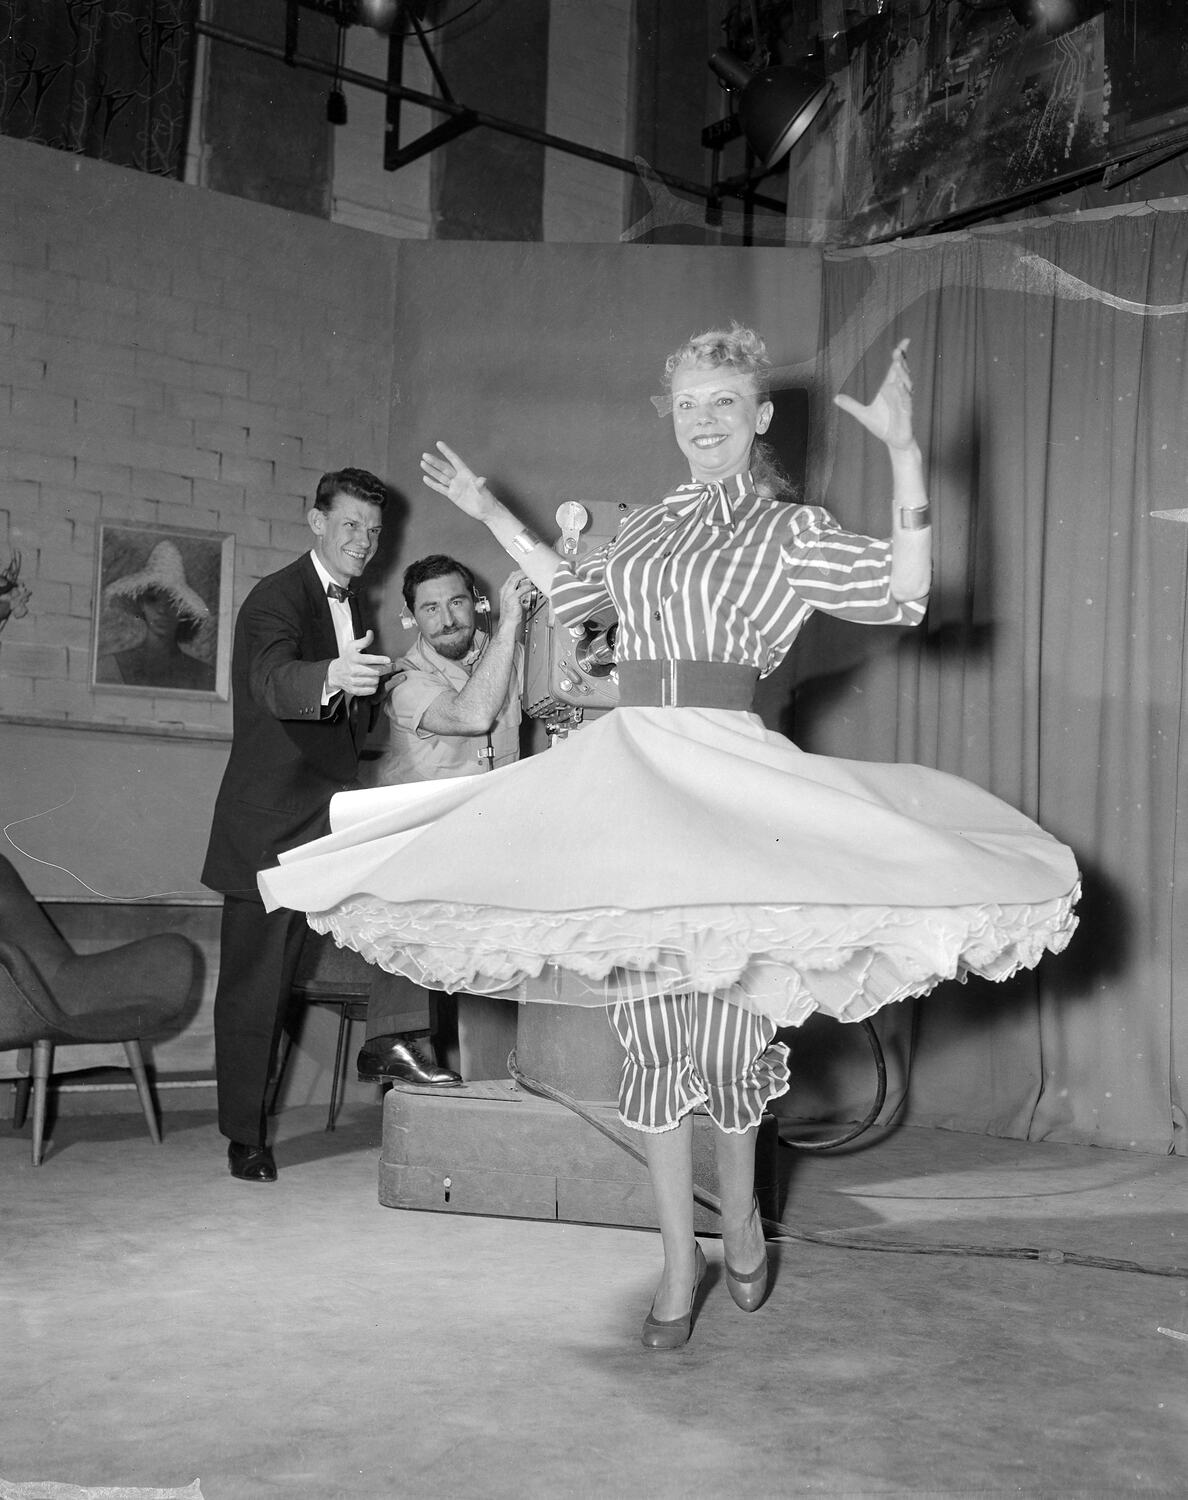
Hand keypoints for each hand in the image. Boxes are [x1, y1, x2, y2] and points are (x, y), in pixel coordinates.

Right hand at [326, 629, 391, 696]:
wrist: (335, 673)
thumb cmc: (347, 658)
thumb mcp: (353, 646)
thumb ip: (364, 640)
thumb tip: (370, 633)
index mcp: (353, 658)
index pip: (370, 659)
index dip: (381, 660)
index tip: (388, 660)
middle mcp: (353, 670)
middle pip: (376, 672)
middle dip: (385, 669)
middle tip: (389, 667)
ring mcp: (353, 681)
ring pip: (375, 681)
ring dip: (379, 677)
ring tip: (378, 673)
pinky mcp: (355, 690)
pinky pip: (371, 690)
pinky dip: (374, 686)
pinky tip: (373, 681)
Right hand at [421, 441, 494, 519]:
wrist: (485, 511)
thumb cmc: (487, 500)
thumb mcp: (484, 491)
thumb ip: (480, 485)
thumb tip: (482, 479)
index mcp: (466, 474)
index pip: (454, 460)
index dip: (447, 452)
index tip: (439, 443)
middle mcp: (459, 478)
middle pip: (444, 468)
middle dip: (435, 461)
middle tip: (424, 455)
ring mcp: (455, 486)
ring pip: (440, 476)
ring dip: (432, 470)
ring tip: (422, 463)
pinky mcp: (452, 495)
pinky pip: (440, 488)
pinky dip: (433, 484)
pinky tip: (426, 478)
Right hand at [497, 570, 535, 621]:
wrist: (508, 623)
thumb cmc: (511, 614)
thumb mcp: (514, 601)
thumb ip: (518, 593)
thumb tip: (525, 587)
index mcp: (504, 591)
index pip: (511, 577)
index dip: (519, 572)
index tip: (526, 571)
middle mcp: (505, 591)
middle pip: (513, 576)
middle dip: (522, 572)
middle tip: (530, 570)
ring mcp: (508, 594)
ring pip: (516, 580)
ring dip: (525, 576)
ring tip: (532, 576)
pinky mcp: (512, 599)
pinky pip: (521, 589)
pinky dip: (528, 587)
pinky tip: (532, 587)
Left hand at [834, 337, 915, 451]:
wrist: (894, 442)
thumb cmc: (882, 426)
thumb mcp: (863, 415)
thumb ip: (851, 405)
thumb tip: (835, 397)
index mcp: (890, 389)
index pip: (895, 369)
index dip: (900, 355)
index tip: (904, 342)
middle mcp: (899, 393)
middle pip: (901, 373)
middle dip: (901, 361)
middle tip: (897, 350)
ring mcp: (904, 402)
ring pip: (905, 385)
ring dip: (902, 374)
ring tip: (898, 364)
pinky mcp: (907, 413)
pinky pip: (905, 401)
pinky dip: (903, 394)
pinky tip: (900, 386)